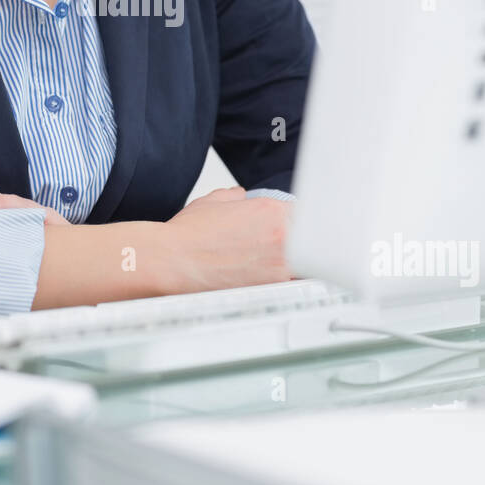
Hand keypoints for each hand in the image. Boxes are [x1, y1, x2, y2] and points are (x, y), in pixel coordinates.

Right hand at [163, 190, 294, 290]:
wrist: (174, 261)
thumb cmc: (189, 234)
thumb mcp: (213, 202)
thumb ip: (234, 197)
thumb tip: (240, 197)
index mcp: (271, 210)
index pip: (304, 213)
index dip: (299, 221)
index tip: (294, 228)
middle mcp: (281, 235)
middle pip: (311, 239)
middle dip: (301, 243)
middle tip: (285, 249)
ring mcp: (280, 263)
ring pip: (306, 264)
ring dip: (297, 264)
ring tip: (276, 266)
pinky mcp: (272, 287)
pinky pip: (291, 285)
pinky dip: (285, 283)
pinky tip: (268, 280)